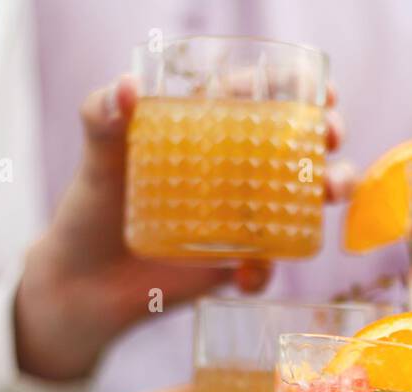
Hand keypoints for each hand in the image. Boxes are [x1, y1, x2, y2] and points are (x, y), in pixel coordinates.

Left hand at [14, 75, 353, 381]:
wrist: (82, 284)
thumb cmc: (91, 209)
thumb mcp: (96, 158)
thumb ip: (102, 118)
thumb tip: (126, 87)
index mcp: (207, 135)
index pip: (260, 101)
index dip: (299, 92)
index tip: (322, 93)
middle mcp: (232, 173)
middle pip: (296, 146)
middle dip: (326, 137)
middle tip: (329, 139)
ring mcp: (239, 219)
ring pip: (300, 201)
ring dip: (327, 192)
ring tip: (328, 194)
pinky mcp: (234, 264)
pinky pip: (265, 266)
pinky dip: (262, 271)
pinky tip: (243, 274)